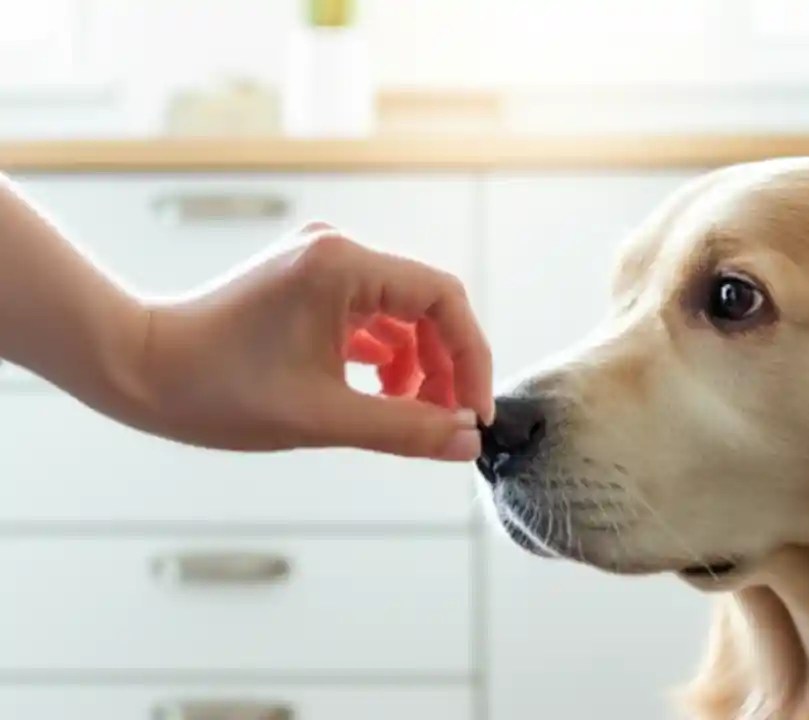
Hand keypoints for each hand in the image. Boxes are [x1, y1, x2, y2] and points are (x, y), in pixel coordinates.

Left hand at [132, 222, 492, 459]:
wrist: (135, 368)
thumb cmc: (212, 388)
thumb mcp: (320, 418)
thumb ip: (403, 429)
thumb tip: (465, 444)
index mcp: (342, 266)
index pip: (442, 299)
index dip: (470, 357)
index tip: (472, 412)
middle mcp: (336, 252)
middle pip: (426, 306)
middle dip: (443, 367)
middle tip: (446, 424)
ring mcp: (321, 266)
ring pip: (400, 316)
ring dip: (414, 367)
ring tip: (408, 416)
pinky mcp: (308, 286)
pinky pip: (371, 319)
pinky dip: (384, 359)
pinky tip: (379, 397)